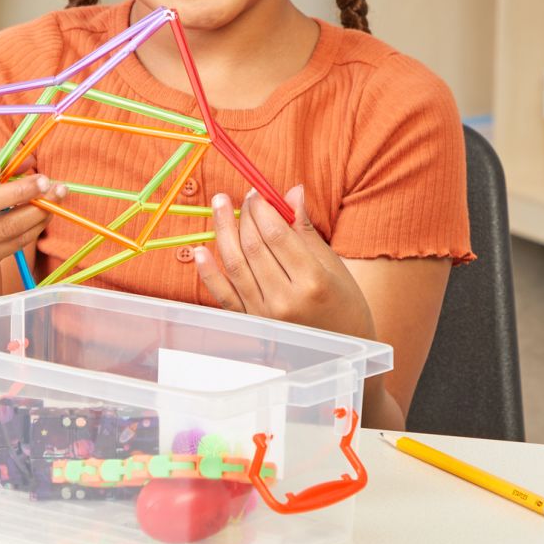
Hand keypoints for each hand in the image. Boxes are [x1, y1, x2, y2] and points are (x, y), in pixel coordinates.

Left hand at [195, 185, 374, 339]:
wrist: (341, 352)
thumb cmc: (343, 304)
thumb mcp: (333, 266)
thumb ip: (306, 230)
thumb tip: (293, 191)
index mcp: (313, 283)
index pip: (277, 236)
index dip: (262, 209)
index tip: (257, 193)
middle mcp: (285, 301)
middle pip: (253, 247)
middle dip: (244, 216)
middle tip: (241, 197)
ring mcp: (264, 315)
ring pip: (235, 265)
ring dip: (222, 232)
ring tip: (218, 205)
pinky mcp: (251, 324)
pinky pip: (223, 295)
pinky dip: (208, 273)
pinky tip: (200, 250)